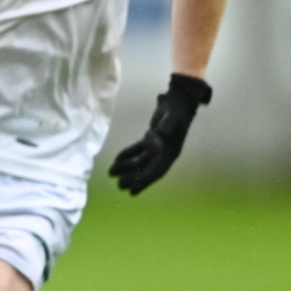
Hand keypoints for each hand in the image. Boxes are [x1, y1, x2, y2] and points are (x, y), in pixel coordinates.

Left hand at [108, 74, 211, 193]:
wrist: (179, 99)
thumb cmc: (176, 109)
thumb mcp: (173, 116)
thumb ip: (166, 126)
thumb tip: (158, 134)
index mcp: (171, 152)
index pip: (156, 171)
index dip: (144, 181)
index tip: (132, 190)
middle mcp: (165, 152)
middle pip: (146, 169)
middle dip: (133, 177)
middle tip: (119, 185)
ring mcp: (159, 146)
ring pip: (141, 160)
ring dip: (127, 167)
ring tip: (112, 173)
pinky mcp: (152, 138)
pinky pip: (138, 150)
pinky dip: (128, 154)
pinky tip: (117, 160)